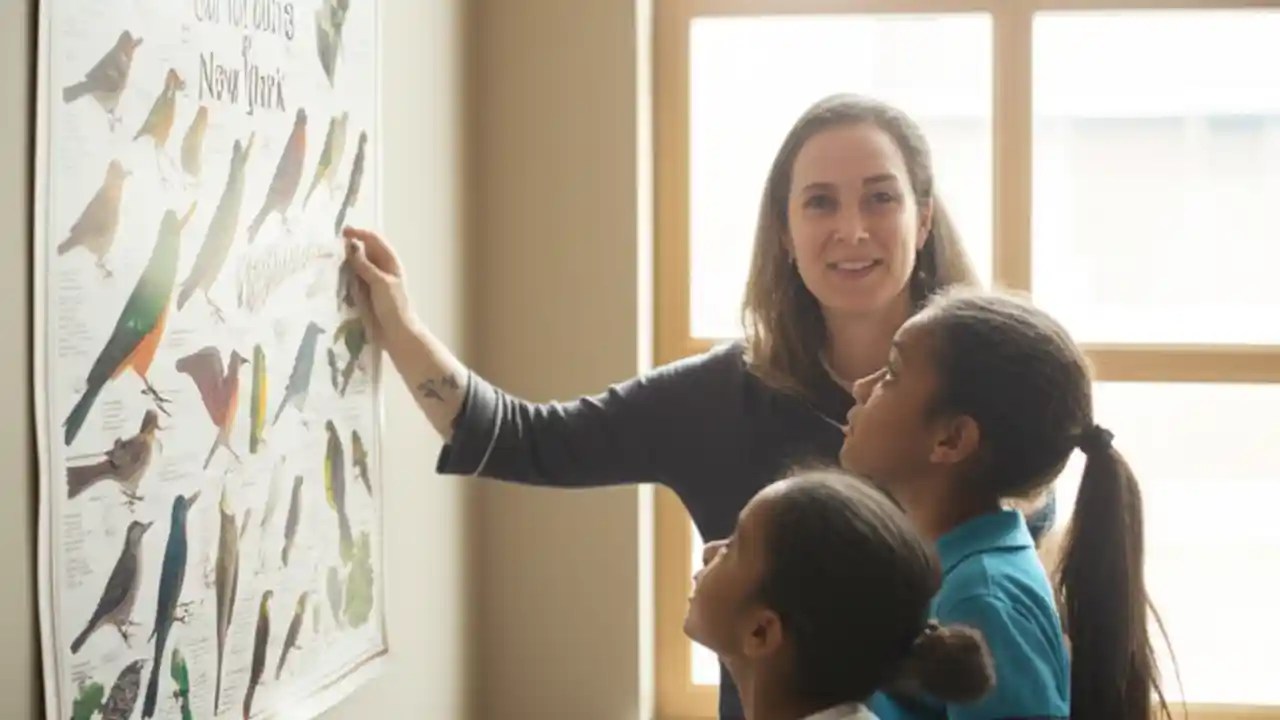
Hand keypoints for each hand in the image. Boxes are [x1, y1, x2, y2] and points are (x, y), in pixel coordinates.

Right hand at [341, 226, 417, 346]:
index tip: (342, 232)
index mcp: (390, 262)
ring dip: (345, 262)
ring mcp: (373, 281)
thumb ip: (365, 264)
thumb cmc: (393, 306)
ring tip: (328, 260)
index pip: (374, 240)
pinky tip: (333, 278)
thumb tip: (351, 244)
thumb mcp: (379, 282)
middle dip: (349, 247)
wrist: (397, 334)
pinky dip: (344, 277)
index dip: (359, 233)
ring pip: (356, 265)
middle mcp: (382, 269)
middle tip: (330, 246)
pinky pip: (352, 280)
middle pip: (364, 251)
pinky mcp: (366, 294)